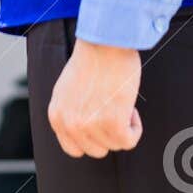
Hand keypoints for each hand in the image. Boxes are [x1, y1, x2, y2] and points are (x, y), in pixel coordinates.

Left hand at [47, 39, 142, 157]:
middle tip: (113, 108)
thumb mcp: (68, 88)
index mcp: (57, 116)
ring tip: (120, 101)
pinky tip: (130, 107)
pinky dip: (135, 127)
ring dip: (122, 126)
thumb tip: (85, 129)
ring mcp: (90, 126)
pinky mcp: (113, 124)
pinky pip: (129, 141)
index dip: (91, 138)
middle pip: (96, 150)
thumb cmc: (92, 58)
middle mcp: (70, 124)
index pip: (73, 149)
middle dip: (108, 132)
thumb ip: (71, 111)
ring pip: (114, 145)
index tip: (101, 123)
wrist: (105, 42)